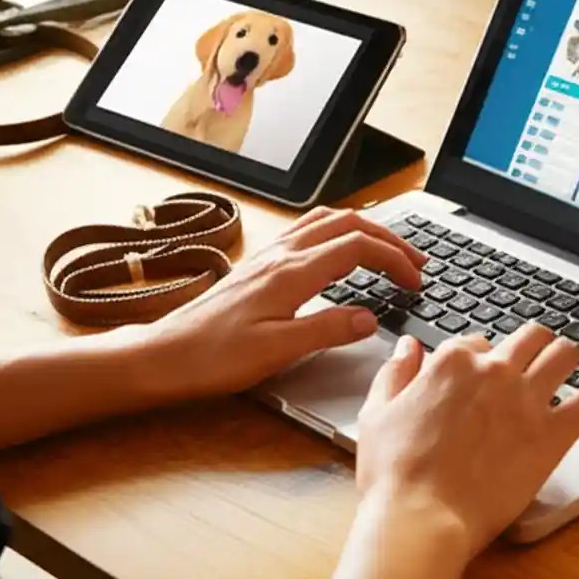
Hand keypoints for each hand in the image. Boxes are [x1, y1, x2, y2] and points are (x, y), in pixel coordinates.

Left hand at [145, 206, 426, 399]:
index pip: (358, 247)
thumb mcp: (278, 351)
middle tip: (416, 263)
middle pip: (348, 225)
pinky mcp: (258, 265)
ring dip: (364, 231)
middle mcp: (281, 255)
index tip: (415, 282)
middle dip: (389, 239)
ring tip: (388, 251)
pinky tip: (340, 253)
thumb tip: (371, 319)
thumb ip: (328, 330)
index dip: (395, 259)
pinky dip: (337, 234)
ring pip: (326, 221)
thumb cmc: (212, 357)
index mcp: (291, 273)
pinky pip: (306, 232)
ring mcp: (268, 256)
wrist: (163, 356)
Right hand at [355, 324, 578, 559]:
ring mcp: (527, 401)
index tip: (482, 372)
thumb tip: (408, 346)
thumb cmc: (395, 474)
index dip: (480, 356)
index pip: (477, 341)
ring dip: (566, 355)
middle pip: (528, 337)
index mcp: (453, 363)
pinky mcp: (552, 435)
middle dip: (532, 342)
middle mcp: (495, 372)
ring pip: (563, 355)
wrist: (421, 517)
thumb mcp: (378, 412)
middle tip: (535, 353)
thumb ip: (396, 372)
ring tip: (568, 361)